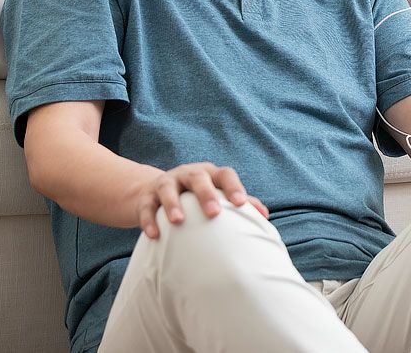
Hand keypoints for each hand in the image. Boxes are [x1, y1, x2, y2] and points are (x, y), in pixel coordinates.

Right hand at [135, 162, 268, 238]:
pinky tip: (154, 235)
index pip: (225, 175)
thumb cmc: (194, 198)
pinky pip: (147, 206)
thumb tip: (264, 216)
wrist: (154, 193)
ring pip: (169, 188)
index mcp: (210, 175)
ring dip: (173, 204)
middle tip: (213, 213)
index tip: (241, 204)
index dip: (234, 187)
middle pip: (198, 178)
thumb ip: (239, 204)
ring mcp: (167, 182)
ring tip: (178, 221)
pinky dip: (149, 219)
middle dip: (206, 194)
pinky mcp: (146, 195)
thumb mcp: (215, 196)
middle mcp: (189, 174)